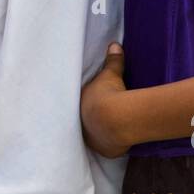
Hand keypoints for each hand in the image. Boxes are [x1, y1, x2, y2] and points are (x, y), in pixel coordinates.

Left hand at [81, 42, 131, 157]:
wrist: (116, 119)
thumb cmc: (108, 93)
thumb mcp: (110, 74)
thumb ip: (112, 61)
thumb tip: (114, 44)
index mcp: (77, 103)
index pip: (79, 102)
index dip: (87, 101)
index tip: (95, 100)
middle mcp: (80, 122)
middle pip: (83, 120)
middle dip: (90, 117)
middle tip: (102, 115)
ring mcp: (90, 137)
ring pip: (92, 134)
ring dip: (98, 132)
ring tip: (109, 128)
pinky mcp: (102, 149)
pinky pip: (105, 145)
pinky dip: (109, 143)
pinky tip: (115, 140)